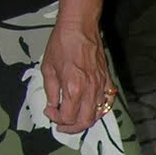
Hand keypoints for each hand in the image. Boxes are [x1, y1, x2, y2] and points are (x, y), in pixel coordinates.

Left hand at [42, 17, 110, 132]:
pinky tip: (90, 108)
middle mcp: (90, 90)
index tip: (50, 111)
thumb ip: (51, 91)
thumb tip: (53, 106)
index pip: (68, 116)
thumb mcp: (48, 68)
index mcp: (73, 88)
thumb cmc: (61, 45)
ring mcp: (101, 86)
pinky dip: (99, 110)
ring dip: (85, 120)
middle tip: (62, 125)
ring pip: (97, 114)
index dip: (56, 118)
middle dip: (71, 127)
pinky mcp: (107, 81)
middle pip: (85, 121)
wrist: (79, 27)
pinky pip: (107, 102)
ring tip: (75, 118)